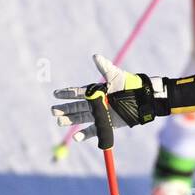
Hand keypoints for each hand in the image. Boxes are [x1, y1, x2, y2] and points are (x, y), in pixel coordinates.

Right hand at [51, 54, 170, 142]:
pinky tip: (75, 137)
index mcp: (95, 92)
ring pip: (80, 118)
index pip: (78, 93)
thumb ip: (104, 67)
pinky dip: (84, 134)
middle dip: (64, 108)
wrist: (142, 99)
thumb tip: (95, 56)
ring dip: (69, 120)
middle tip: (53, 110)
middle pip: (76, 107)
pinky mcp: (106, 125)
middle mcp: (95, 103)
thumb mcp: (116, 75)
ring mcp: (100, 114)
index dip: (67, 93)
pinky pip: (93, 131)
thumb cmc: (129, 85)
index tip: (56, 93)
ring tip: (58, 121)